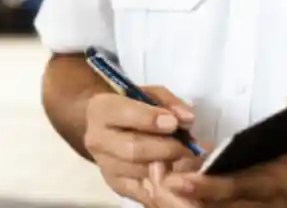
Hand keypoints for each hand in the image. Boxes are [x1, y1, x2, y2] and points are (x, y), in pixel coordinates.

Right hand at [83, 85, 202, 203]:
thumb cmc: (133, 105)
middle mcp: (98, 139)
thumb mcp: (150, 94)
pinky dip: (161, 188)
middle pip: (133, 149)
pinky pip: (141, 192)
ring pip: (139, 172)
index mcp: (103, 109)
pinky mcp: (115, 184)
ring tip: (184, 162)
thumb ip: (169, 103)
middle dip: (165, 149)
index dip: (151, 120)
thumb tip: (187, 120)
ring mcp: (105, 165)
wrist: (107, 126)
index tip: (174, 123)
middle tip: (186, 148)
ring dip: (167, 169)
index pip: (125, 114)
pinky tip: (174, 179)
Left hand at [148, 108, 286, 206]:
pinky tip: (158, 189)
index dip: (205, 187)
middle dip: (176, 196)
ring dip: (173, 201)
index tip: (178, 180)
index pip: (234, 189)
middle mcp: (252, 205)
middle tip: (152, 172)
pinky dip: (179, 204)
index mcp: (269, 187)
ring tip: (150, 178)